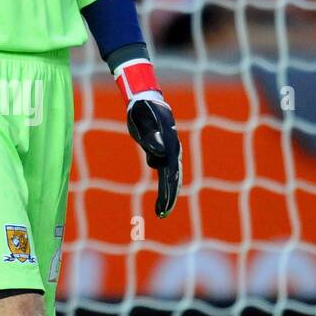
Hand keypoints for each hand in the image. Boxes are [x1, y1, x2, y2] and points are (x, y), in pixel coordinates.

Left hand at [126, 98, 181, 218]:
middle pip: (173, 177)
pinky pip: (165, 173)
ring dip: (168, 195)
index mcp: (169, 143)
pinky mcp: (162, 153)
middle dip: (169, 196)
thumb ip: (150, 137)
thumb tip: (160, 152)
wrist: (145, 101)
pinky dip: (164, 187)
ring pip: (171, 177)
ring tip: (162, 213)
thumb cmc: (142, 109)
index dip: (169, 187)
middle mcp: (173, 150)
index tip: (165, 202)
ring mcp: (169, 152)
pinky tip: (161, 202)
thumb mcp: (142, 121)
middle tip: (163, 214)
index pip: (171, 169)